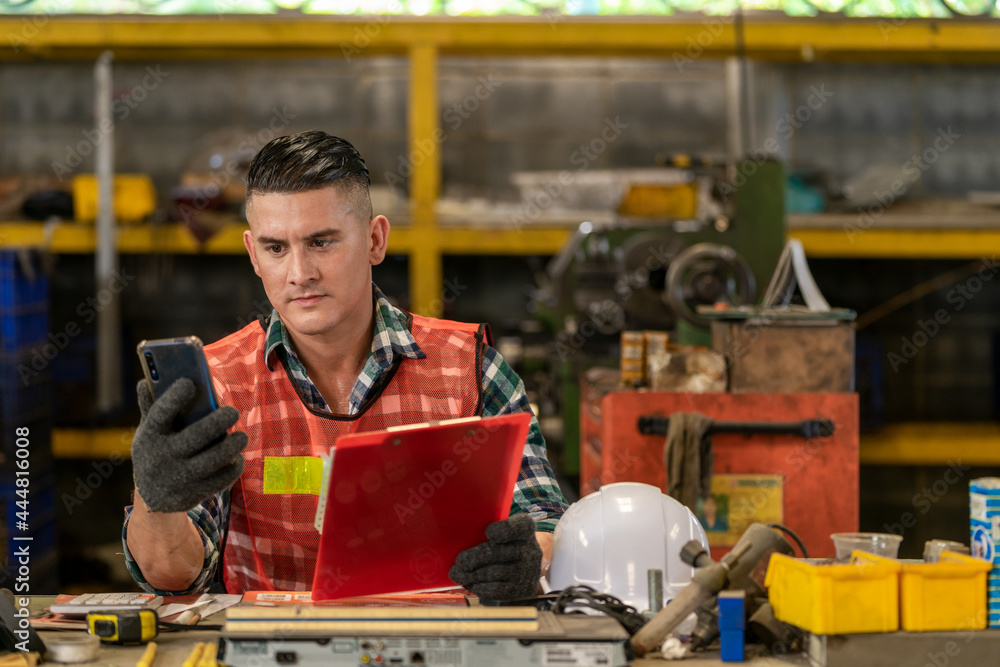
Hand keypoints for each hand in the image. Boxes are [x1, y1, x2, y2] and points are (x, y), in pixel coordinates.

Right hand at [132, 378, 246, 512]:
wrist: (151, 496)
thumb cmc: (156, 450)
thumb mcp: (149, 430)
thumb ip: (151, 406)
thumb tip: (146, 380)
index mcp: (150, 435)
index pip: (160, 413)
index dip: (174, 397)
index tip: (190, 383)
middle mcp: (163, 456)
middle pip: (195, 436)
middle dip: (218, 422)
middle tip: (232, 412)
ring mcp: (179, 477)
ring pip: (213, 459)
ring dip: (232, 445)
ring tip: (241, 436)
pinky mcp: (194, 493)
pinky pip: (221, 480)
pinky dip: (233, 467)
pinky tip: (237, 457)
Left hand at [449, 513, 541, 600]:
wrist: (522, 574)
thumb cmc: (503, 548)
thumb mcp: (501, 536)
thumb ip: (484, 532)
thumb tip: (456, 537)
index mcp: (525, 531)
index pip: (522, 526)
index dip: (506, 529)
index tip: (488, 532)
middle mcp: (531, 550)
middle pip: (501, 552)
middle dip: (476, 557)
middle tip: (460, 561)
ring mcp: (527, 572)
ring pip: (494, 572)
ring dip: (472, 574)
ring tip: (457, 573)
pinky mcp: (520, 590)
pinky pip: (496, 589)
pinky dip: (479, 586)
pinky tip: (469, 583)